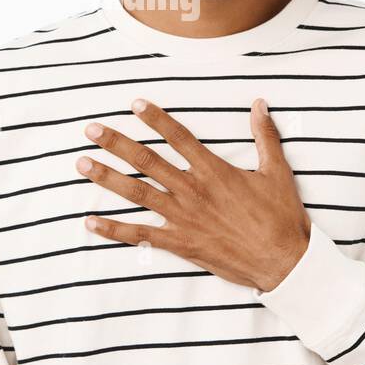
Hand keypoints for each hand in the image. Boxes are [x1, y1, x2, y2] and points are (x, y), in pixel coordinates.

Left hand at [75, 97, 311, 292]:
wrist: (283, 261)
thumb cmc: (281, 217)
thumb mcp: (276, 171)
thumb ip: (265, 136)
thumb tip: (259, 105)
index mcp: (214, 170)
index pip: (178, 136)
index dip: (155, 118)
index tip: (133, 104)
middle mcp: (193, 190)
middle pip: (147, 160)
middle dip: (116, 143)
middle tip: (90, 130)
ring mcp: (183, 218)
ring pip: (137, 193)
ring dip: (107, 178)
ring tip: (81, 164)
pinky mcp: (180, 243)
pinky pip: (140, 235)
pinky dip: (114, 230)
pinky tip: (90, 222)